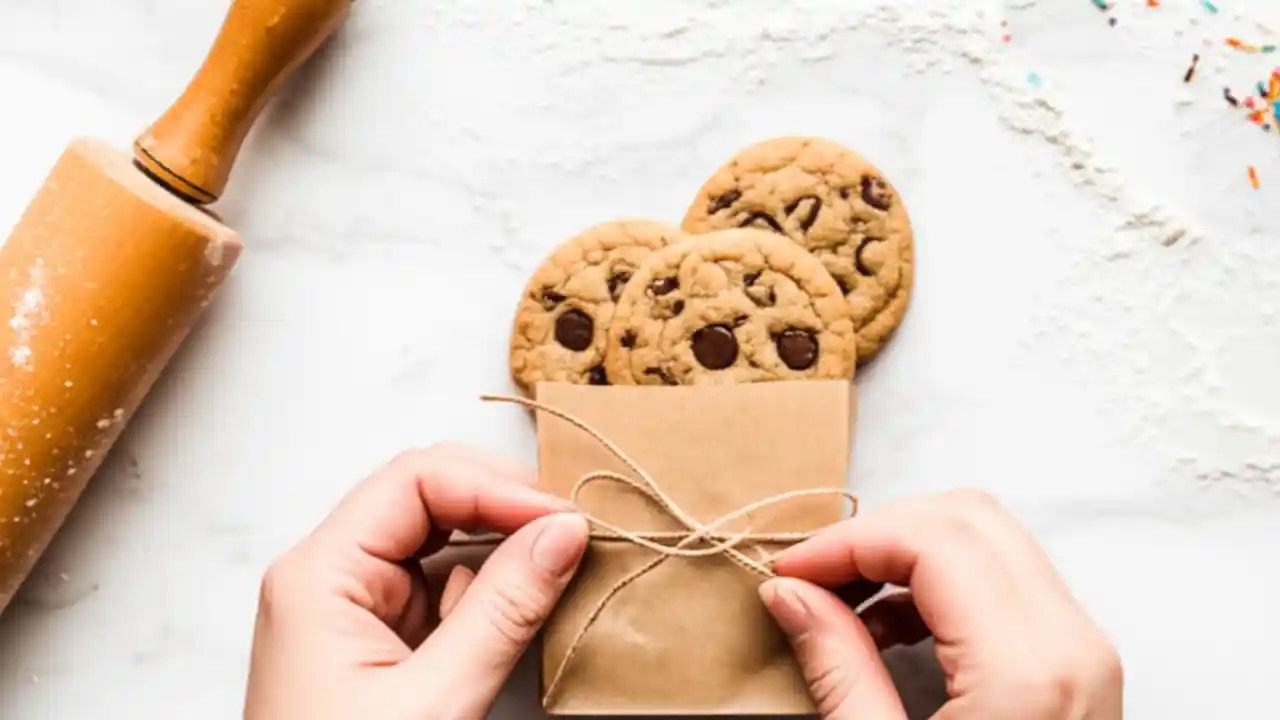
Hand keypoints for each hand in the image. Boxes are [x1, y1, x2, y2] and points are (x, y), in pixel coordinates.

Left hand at [244, 444, 588, 719]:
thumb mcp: (436, 701)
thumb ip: (503, 609)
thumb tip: (564, 532)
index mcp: (319, 575)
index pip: (415, 481)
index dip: (495, 488)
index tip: (565, 519)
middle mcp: (329, 577)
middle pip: (424, 497)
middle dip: (500, 507)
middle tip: (571, 532)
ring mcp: (353, 608)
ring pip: (437, 540)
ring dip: (499, 548)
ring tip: (557, 566)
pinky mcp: (378, 642)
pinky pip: (439, 588)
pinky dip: (486, 591)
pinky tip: (519, 607)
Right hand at [760, 490, 1122, 719]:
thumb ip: (835, 665)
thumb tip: (789, 592)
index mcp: (1027, 667)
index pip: (932, 538)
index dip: (847, 541)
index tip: (789, 571)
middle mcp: (1073, 643)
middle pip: (969, 516)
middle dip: (879, 532)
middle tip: (813, 576)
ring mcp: (1085, 653)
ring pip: (991, 539)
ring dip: (909, 552)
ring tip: (841, 605)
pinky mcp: (1077, 667)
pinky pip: (1008, 583)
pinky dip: (941, 584)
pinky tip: (886, 629)